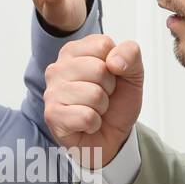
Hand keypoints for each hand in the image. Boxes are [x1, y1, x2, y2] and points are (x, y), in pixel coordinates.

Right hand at [43, 34, 143, 167]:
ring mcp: (52, 91)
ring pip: (94, 94)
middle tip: (101, 97)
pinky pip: (86, 116)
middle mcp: (58, 68)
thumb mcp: (133, 74)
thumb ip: (130, 54)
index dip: (116, 65)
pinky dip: (94, 124)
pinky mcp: (52, 115)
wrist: (111, 138)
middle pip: (99, 69)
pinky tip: (86, 124)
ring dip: (102, 107)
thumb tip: (114, 61)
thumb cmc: (116, 103)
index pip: (103, 45)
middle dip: (109, 88)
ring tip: (94, 110)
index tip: (109, 77)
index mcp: (74, 51)